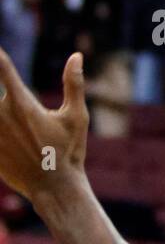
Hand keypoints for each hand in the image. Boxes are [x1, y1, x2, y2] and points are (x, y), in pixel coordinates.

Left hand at [0, 51, 87, 203]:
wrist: (53, 188)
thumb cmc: (69, 151)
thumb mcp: (77, 117)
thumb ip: (74, 84)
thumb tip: (76, 56)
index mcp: (23, 104)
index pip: (3, 69)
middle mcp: (1, 115)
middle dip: (9, 103)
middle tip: (31, 124)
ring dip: (4, 116)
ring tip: (28, 132)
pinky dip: (0, 131)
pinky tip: (14, 139)